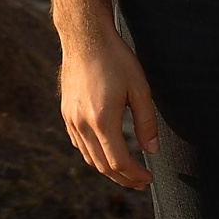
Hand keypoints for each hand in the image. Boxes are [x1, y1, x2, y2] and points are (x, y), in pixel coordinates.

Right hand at [46, 0, 157, 189]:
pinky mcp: (66, 113)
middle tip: (140, 182)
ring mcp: (71, 120)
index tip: (148, 178)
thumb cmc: (116, 59)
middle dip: (123, 178)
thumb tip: (152, 150)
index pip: (119, 161)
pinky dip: (94, 155)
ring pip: (89, 158)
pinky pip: (80, 145)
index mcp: (103, 119)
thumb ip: (147, 121)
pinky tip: (106, 152)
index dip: (135, 175)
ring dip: (108, 169)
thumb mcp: (140, 88)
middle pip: (103, 165)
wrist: (85, 37)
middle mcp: (83, 124)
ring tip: (127, 171)